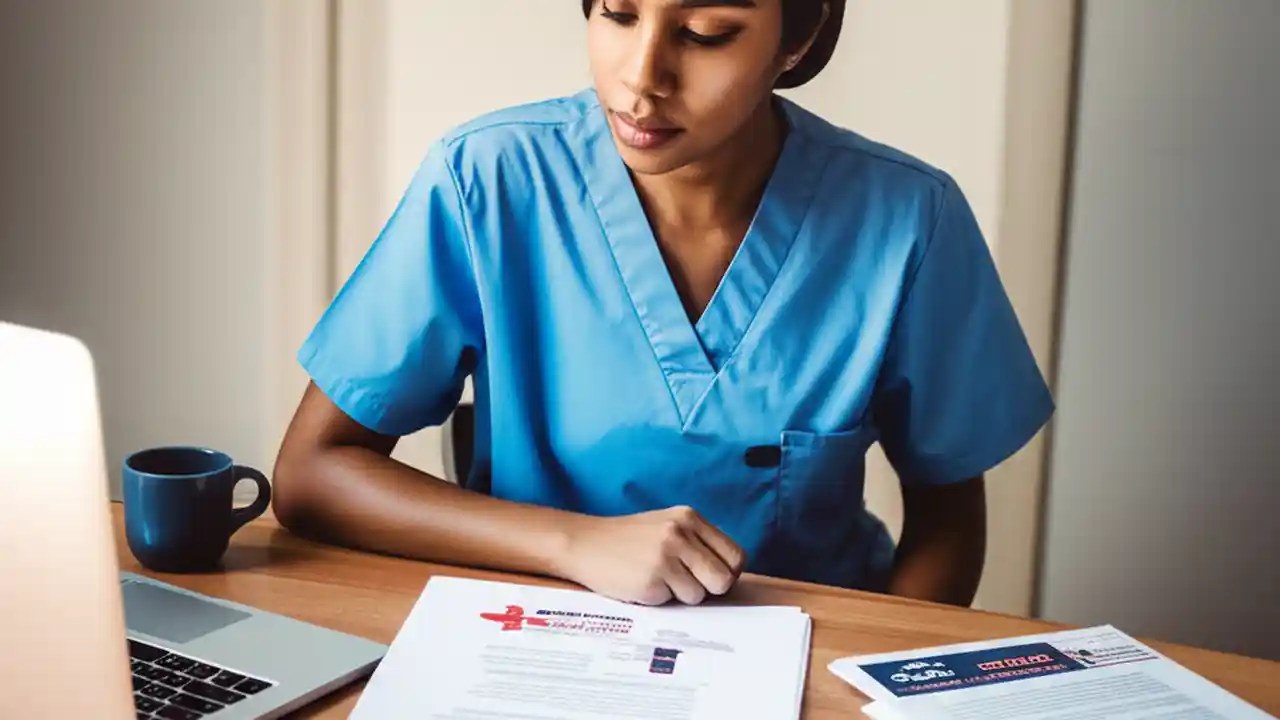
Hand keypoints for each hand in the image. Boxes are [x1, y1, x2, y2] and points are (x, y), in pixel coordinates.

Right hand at [557, 506, 745, 605]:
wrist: (583, 543)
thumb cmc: (627, 540)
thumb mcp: (667, 526)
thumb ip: (697, 543)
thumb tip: (730, 575)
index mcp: (689, 518)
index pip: (735, 555)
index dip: (726, 572)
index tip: (709, 576)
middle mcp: (680, 534)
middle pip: (724, 579)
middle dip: (708, 588)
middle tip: (684, 582)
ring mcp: (665, 556)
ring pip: (699, 595)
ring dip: (680, 595)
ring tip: (657, 578)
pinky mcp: (651, 580)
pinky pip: (672, 602)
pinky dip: (659, 598)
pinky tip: (641, 582)